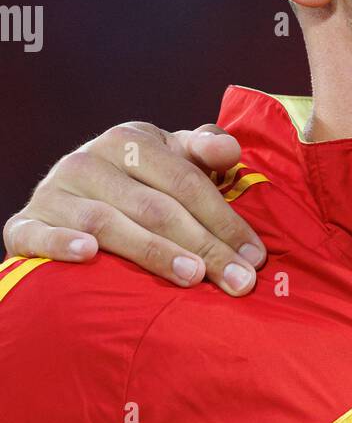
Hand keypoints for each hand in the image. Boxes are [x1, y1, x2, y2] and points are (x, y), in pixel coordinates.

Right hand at [2, 123, 266, 295]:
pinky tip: (89, 256)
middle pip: (155, 206)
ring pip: (108, 222)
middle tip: (237, 282)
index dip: (224, 219)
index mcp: (130, 140)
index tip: (255, 256)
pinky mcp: (24, 224)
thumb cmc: (134, 186)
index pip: (185, 180)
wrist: (63, 203)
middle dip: (204, 246)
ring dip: (152, 251)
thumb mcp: (170, 161)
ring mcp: (54, 192)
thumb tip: (229, 148)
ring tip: (190, 277)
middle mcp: (88, 160)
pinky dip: (62, 244)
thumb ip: (203, 152)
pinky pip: (40, 235)